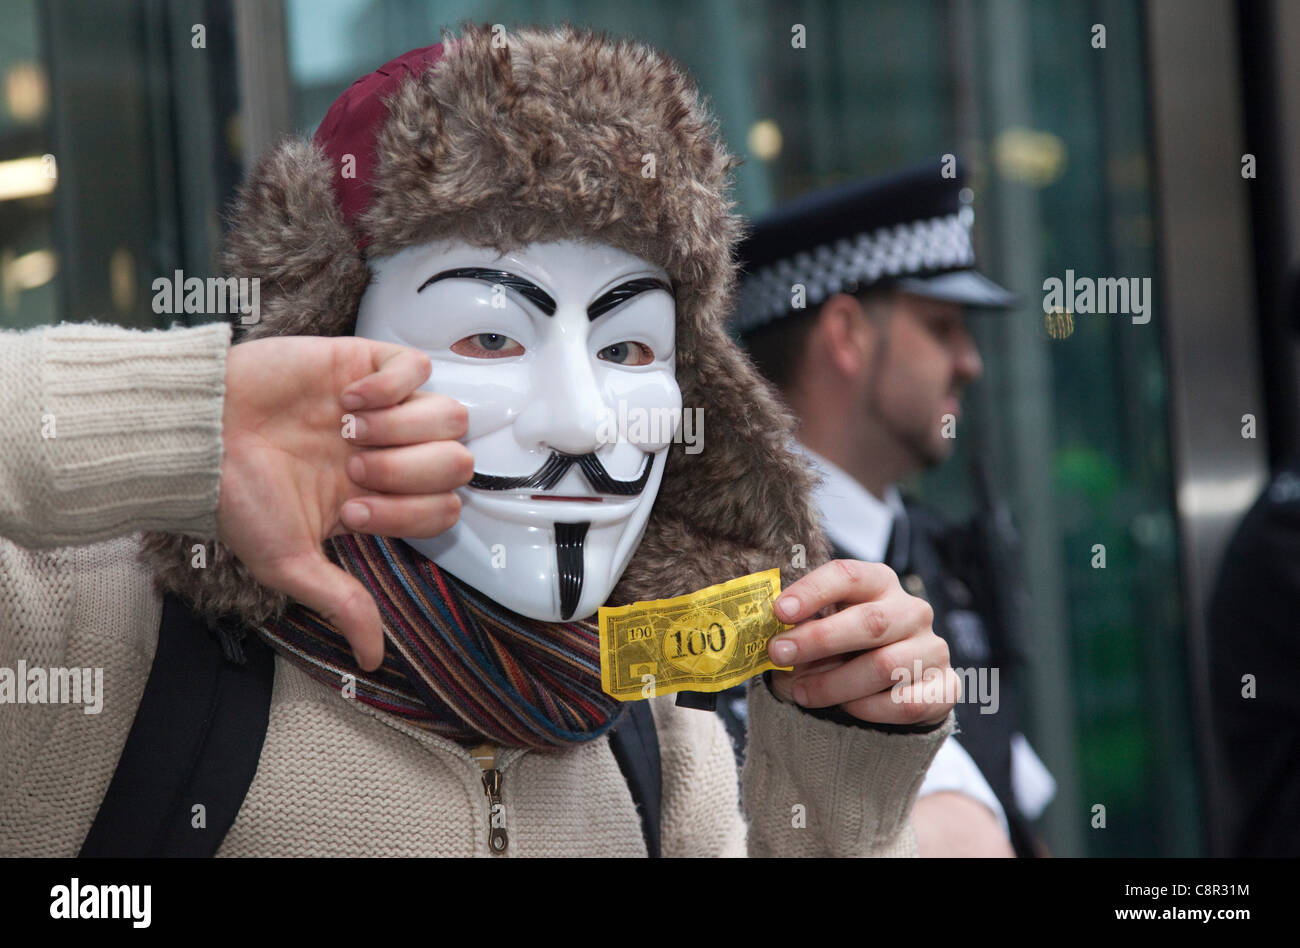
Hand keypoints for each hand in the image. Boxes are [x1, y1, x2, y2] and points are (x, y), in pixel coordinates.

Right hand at [217, 336, 471, 670]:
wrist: (193, 434)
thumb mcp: (288, 562)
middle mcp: (389, 451)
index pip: (445, 507)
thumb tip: (374, 657)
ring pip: (449, 414)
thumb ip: (341, 603)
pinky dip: (390, 386)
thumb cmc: (232, 496)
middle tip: (354, 469)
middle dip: (409, 472)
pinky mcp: (364, 362)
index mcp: (379, 497)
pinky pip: (418, 366)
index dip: (408, 513)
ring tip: (350, 432)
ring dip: (402, 428)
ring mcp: (382, 406)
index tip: (351, 510)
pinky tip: (346, 398)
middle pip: (458, 461)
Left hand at [766, 559, 957, 725]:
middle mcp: (912, 610)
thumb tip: (772, 637)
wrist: (897, 688)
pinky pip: (904, 702)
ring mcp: (933, 648)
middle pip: (869, 622)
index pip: (849, 575)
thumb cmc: (848, 649)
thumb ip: (804, 628)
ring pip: (884, 666)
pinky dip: (868, 709)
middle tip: (779, 654)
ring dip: (835, 683)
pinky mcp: (944, 687)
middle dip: (818, 640)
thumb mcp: (826, 629)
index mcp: (879, 583)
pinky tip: (846, 709)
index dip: (813, 591)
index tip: (779, 612)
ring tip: (802, 694)